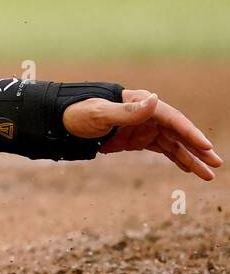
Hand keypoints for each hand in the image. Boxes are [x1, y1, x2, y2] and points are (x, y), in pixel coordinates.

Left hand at [64, 89, 219, 179]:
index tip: (205, 146)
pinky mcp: (136, 139)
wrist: (59, 122)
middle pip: (177, 132)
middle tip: (216, 163)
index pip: (170, 118)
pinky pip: (162, 149)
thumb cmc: (76, 114)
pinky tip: (190, 169)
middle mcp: (145, 114)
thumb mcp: (99, 113)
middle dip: (197, 148)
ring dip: (191, 158)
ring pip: (172, 144)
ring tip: (208, 174)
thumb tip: (155, 99)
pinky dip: (176, 158)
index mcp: (139, 102)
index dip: (189, 132)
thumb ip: (127, 111)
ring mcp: (142, 127)